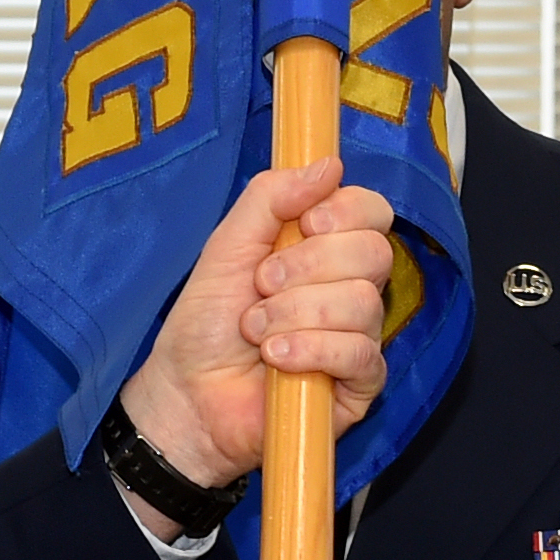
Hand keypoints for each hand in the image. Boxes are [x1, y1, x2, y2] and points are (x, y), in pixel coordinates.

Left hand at [117, 161, 399, 514]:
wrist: (186, 396)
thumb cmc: (205, 325)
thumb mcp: (228, 246)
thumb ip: (271, 197)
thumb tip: (330, 163)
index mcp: (324, 249)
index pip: (372, 212)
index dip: (347, 211)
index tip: (307, 223)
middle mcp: (349, 288)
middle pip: (374, 252)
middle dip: (308, 267)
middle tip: (261, 286)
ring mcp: (358, 337)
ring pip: (364, 303)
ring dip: (296, 313)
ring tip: (257, 333)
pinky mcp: (359, 385)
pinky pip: (362, 354)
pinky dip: (313, 350)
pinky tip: (278, 359)